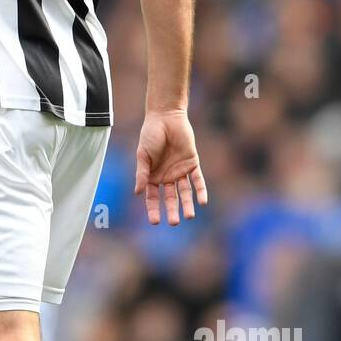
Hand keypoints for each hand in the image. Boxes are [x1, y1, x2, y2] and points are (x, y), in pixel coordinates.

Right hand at [134, 109, 207, 225]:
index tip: (155, 222)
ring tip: (189, 217)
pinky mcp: (192, 163)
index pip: (153, 198)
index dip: (153, 210)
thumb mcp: (143, 155)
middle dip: (172, 210)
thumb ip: (142, 173)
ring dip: (187, 204)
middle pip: (170, 198)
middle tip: (174, 222)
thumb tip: (137, 192)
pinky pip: (197, 180)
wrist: (166, 118)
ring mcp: (180, 171)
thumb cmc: (151, 135)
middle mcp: (167, 177)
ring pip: (185, 192)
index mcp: (153, 177)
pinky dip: (200, 190)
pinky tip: (202, 202)